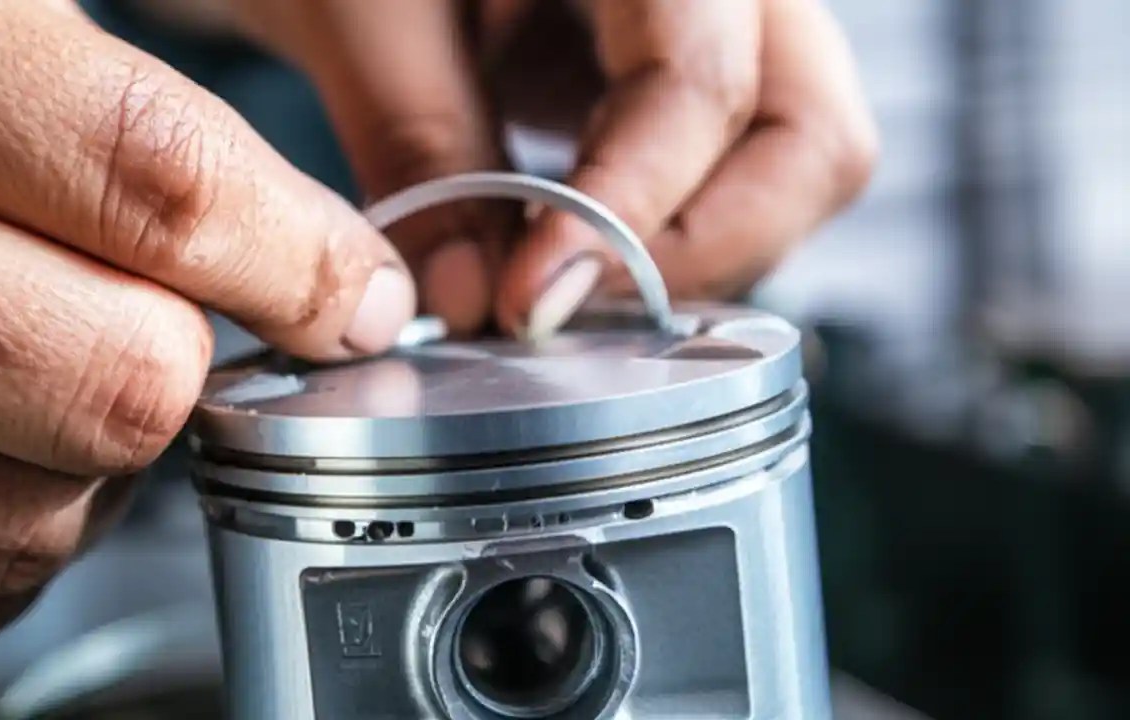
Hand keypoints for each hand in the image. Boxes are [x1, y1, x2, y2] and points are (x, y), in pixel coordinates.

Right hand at [0, 0, 414, 674]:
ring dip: (94, 473)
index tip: (350, 297)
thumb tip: (337, 276)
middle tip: (170, 327)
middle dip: (183, 368)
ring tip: (53, 379)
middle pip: (107, 381)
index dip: (291, 259)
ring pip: (23, 523)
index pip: (151, 182)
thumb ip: (138, 125)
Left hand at [232, 0, 877, 336]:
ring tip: (562, 285)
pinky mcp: (706, 75)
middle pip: (812, 141)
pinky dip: (673, 235)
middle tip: (561, 305)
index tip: (526, 303)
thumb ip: (419, 142)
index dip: (621, 214)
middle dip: (694, 253)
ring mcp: (737, 28)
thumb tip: (468, 297)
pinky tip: (577, 252)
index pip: (700, 85)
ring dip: (690, 255)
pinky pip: (745, 176)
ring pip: (798, 170)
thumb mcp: (362, 12)